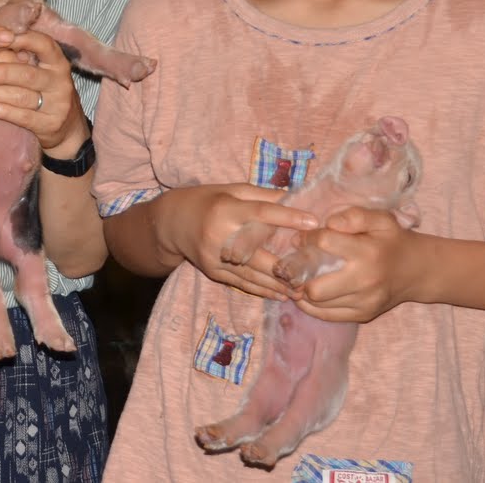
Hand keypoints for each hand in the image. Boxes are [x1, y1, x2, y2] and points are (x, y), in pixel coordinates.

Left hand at [0, 28, 82, 152]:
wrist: (67, 126)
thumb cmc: (44, 89)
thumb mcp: (41, 69)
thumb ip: (22, 54)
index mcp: (57, 61)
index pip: (43, 44)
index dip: (21, 39)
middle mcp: (61, 81)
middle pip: (27, 74)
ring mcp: (58, 104)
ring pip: (22, 97)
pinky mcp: (50, 124)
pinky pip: (23, 117)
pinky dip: (2, 111)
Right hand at [159, 184, 318, 298]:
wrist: (170, 222)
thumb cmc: (205, 200)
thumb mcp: (231, 189)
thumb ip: (262, 194)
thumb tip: (294, 195)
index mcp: (226, 209)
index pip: (262, 213)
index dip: (288, 217)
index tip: (313, 221)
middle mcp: (220, 235)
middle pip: (259, 254)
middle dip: (287, 265)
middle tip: (314, 270)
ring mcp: (215, 257)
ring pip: (252, 274)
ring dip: (278, 284)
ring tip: (303, 290)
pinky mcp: (212, 272)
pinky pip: (241, 283)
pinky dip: (262, 290)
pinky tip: (281, 295)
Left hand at [292, 207, 424, 323]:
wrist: (418, 271)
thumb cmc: (393, 240)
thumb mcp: (381, 219)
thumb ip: (354, 216)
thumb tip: (329, 223)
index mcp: (367, 252)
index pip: (324, 243)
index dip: (307, 238)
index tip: (301, 239)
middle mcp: (364, 281)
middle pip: (315, 287)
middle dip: (299, 275)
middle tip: (295, 265)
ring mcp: (364, 303)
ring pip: (317, 304)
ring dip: (302, 291)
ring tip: (299, 278)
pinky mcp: (363, 315)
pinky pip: (327, 316)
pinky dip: (312, 306)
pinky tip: (308, 293)